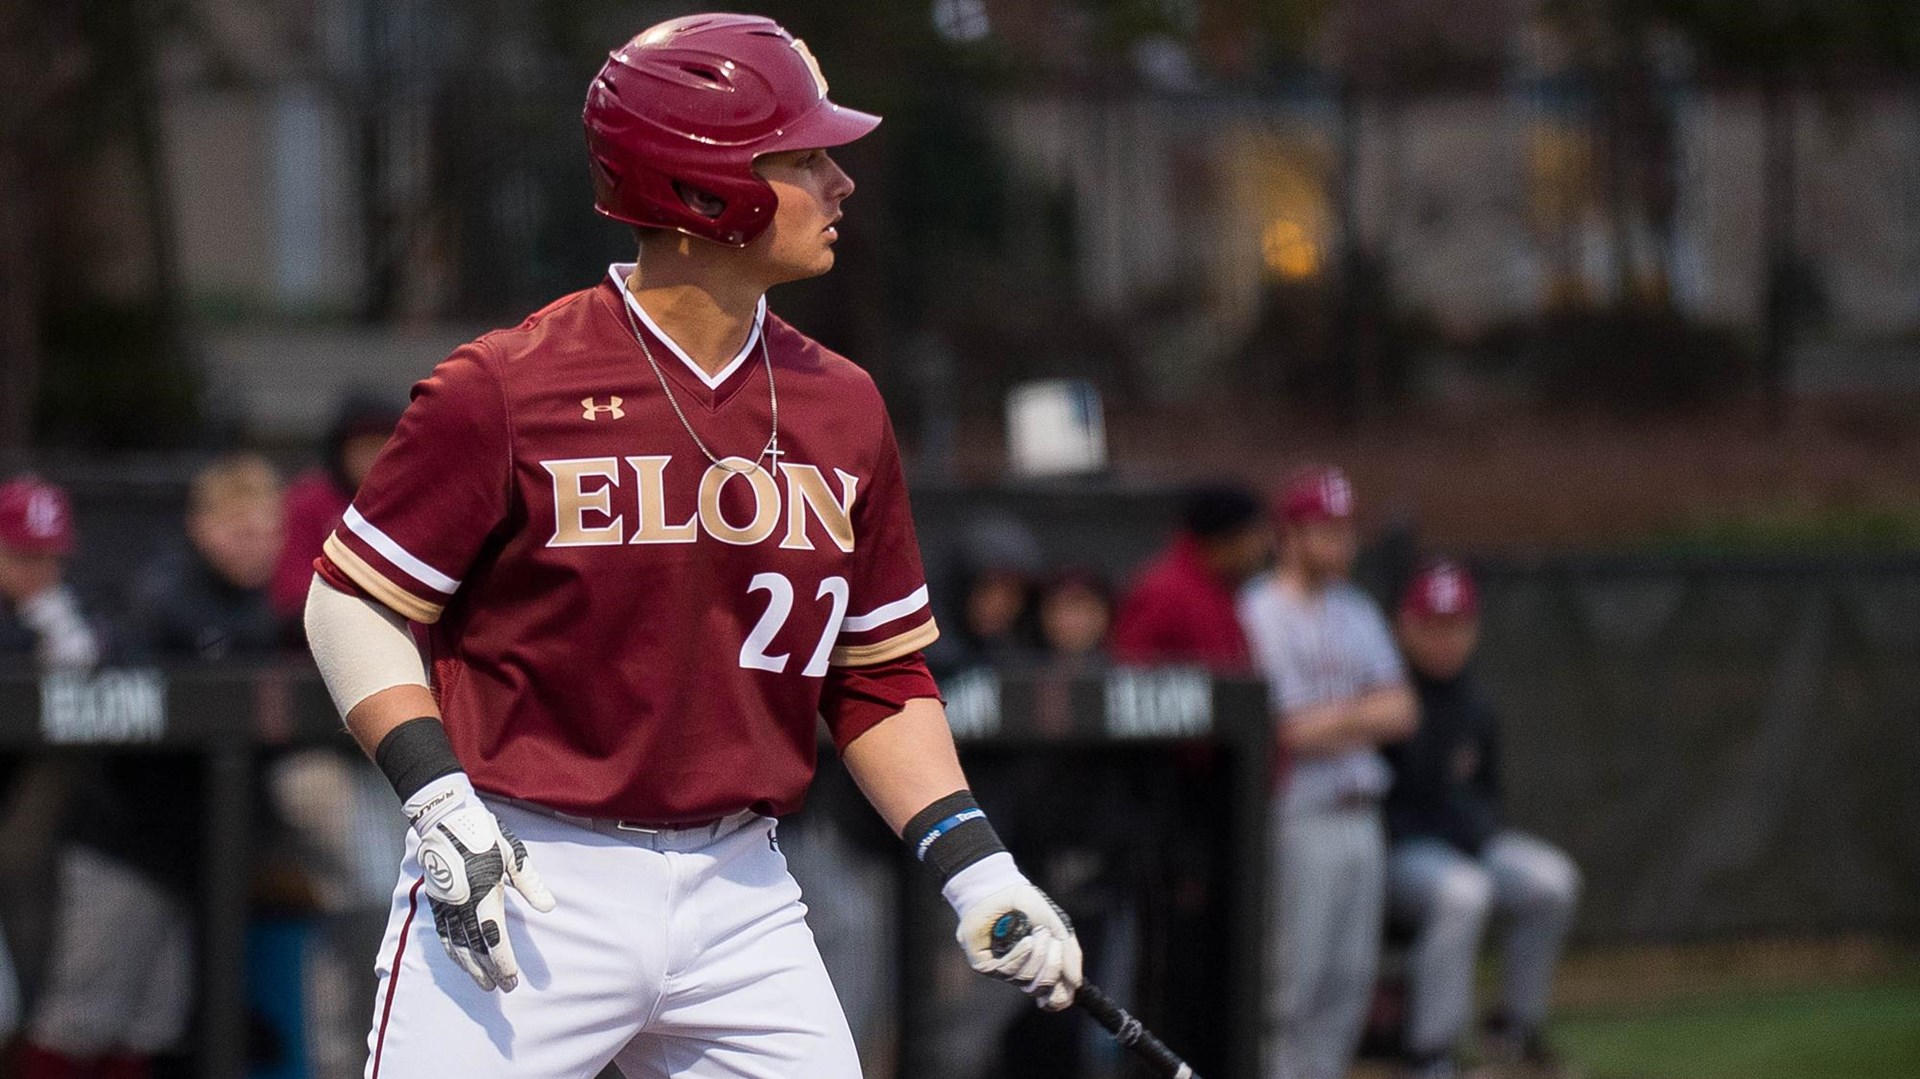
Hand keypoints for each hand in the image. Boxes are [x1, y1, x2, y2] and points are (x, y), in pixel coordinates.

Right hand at [406, 775, 555, 991]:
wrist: (444, 819)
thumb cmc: (483, 834)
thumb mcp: (512, 853)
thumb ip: (529, 883)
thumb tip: (548, 908)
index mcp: (483, 893)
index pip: (493, 937)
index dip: (502, 961)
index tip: (512, 978)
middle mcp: (461, 904)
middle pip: (475, 948)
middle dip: (489, 970)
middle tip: (503, 988)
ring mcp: (446, 904)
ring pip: (456, 945)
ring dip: (470, 967)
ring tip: (484, 983)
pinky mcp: (436, 901)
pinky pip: (443, 934)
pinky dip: (453, 952)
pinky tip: (461, 961)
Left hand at [944, 853, 1082, 1010]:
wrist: (1002, 888)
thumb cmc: (1028, 907)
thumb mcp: (1057, 926)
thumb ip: (1070, 952)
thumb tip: (1076, 982)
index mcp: (1039, 966)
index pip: (1051, 996)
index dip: (1061, 997)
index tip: (1070, 988)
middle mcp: (1021, 972)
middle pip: (1042, 989)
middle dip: (1053, 966)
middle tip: (1053, 942)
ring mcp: (1002, 969)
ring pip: (1026, 980)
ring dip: (1037, 956)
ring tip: (1038, 932)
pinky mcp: (984, 965)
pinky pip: (1006, 971)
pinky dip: (1020, 955)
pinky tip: (1025, 940)